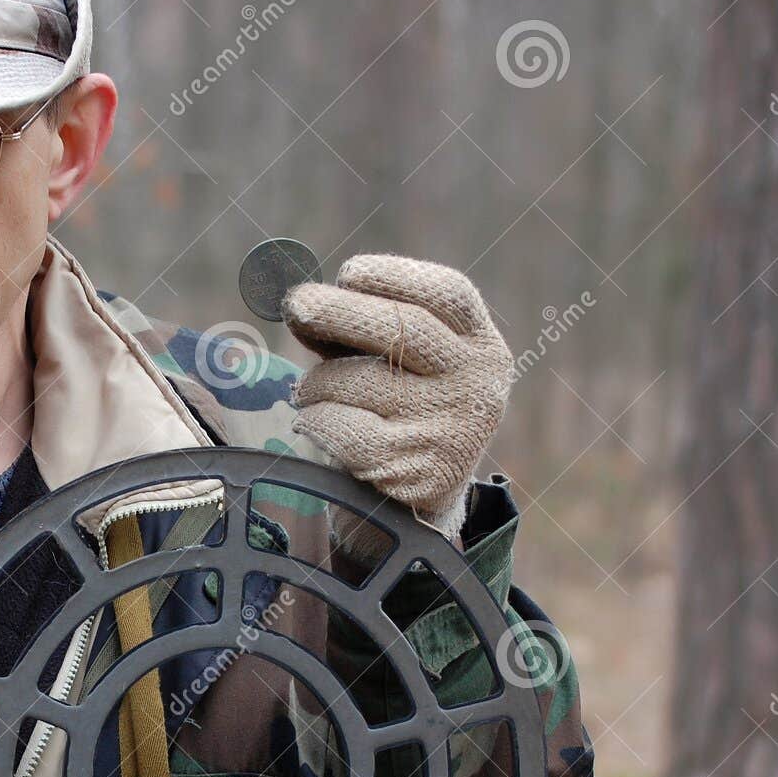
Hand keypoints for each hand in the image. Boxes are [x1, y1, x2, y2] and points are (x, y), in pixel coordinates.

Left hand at [283, 254, 511, 540]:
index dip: (395, 275)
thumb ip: (360, 332)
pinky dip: (315, 420)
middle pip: (403, 330)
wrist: (413, 505)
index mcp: (481, 345)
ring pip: (359, 381)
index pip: (449, 294)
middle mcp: (477, 385)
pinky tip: (313, 423)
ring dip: (316, 381)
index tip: (347, 272)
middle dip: (340, 311)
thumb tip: (302, 306)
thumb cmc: (396, 412)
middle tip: (296, 303)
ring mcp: (451, 430)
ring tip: (310, 391)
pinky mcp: (417, 473)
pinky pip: (343, 429)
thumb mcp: (398, 365)